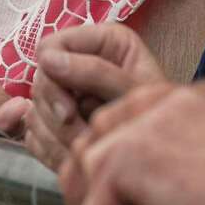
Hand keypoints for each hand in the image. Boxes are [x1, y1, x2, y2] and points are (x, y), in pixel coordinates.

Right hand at [24, 24, 166, 169]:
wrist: (170, 161)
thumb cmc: (163, 120)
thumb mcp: (137, 92)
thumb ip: (96, 72)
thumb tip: (47, 59)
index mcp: (102, 42)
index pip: (50, 47)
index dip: (53, 76)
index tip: (68, 111)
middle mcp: (82, 62)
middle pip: (38, 81)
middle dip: (56, 114)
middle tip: (80, 136)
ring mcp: (68, 94)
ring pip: (35, 111)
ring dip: (56, 136)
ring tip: (87, 150)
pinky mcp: (59, 123)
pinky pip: (34, 135)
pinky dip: (50, 150)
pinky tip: (73, 158)